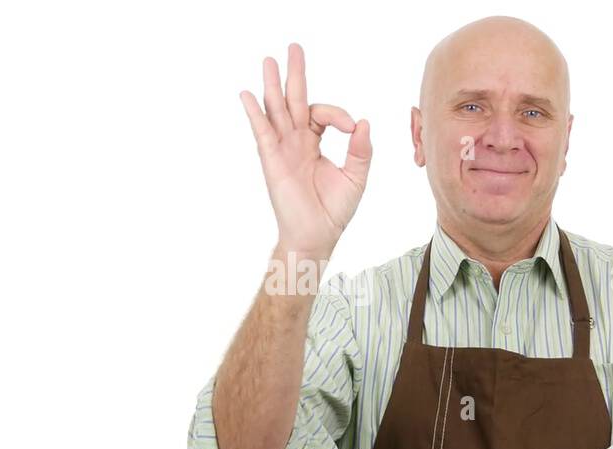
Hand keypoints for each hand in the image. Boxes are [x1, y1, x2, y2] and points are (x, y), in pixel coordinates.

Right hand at [239, 43, 372, 257]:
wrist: (317, 236)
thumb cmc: (334, 211)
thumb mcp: (356, 177)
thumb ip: (361, 150)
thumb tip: (364, 123)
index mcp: (314, 143)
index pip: (321, 113)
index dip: (338, 114)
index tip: (352, 128)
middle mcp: (296, 142)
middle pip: (294, 100)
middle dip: (294, 74)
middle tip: (293, 48)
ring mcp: (283, 149)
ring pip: (277, 110)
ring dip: (272, 85)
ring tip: (269, 61)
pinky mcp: (273, 160)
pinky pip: (263, 132)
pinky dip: (255, 113)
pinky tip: (248, 95)